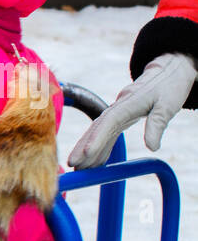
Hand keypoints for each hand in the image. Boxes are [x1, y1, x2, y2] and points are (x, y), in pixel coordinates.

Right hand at [68, 53, 194, 168]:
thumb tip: (152, 147)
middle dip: (82, 147)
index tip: (85, 154)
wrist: (168, 72)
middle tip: (72, 164)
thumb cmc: (169, 87)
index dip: (95, 138)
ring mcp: (116, 114)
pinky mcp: (120, 119)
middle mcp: (117, 109)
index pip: (107, 123)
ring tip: (78, 169)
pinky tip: (95, 163)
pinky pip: (107, 135)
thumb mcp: (168, 105)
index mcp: (127, 104)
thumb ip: (157, 125)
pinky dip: (100, 149)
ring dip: (87, 150)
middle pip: (96, 129)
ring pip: (97, 133)